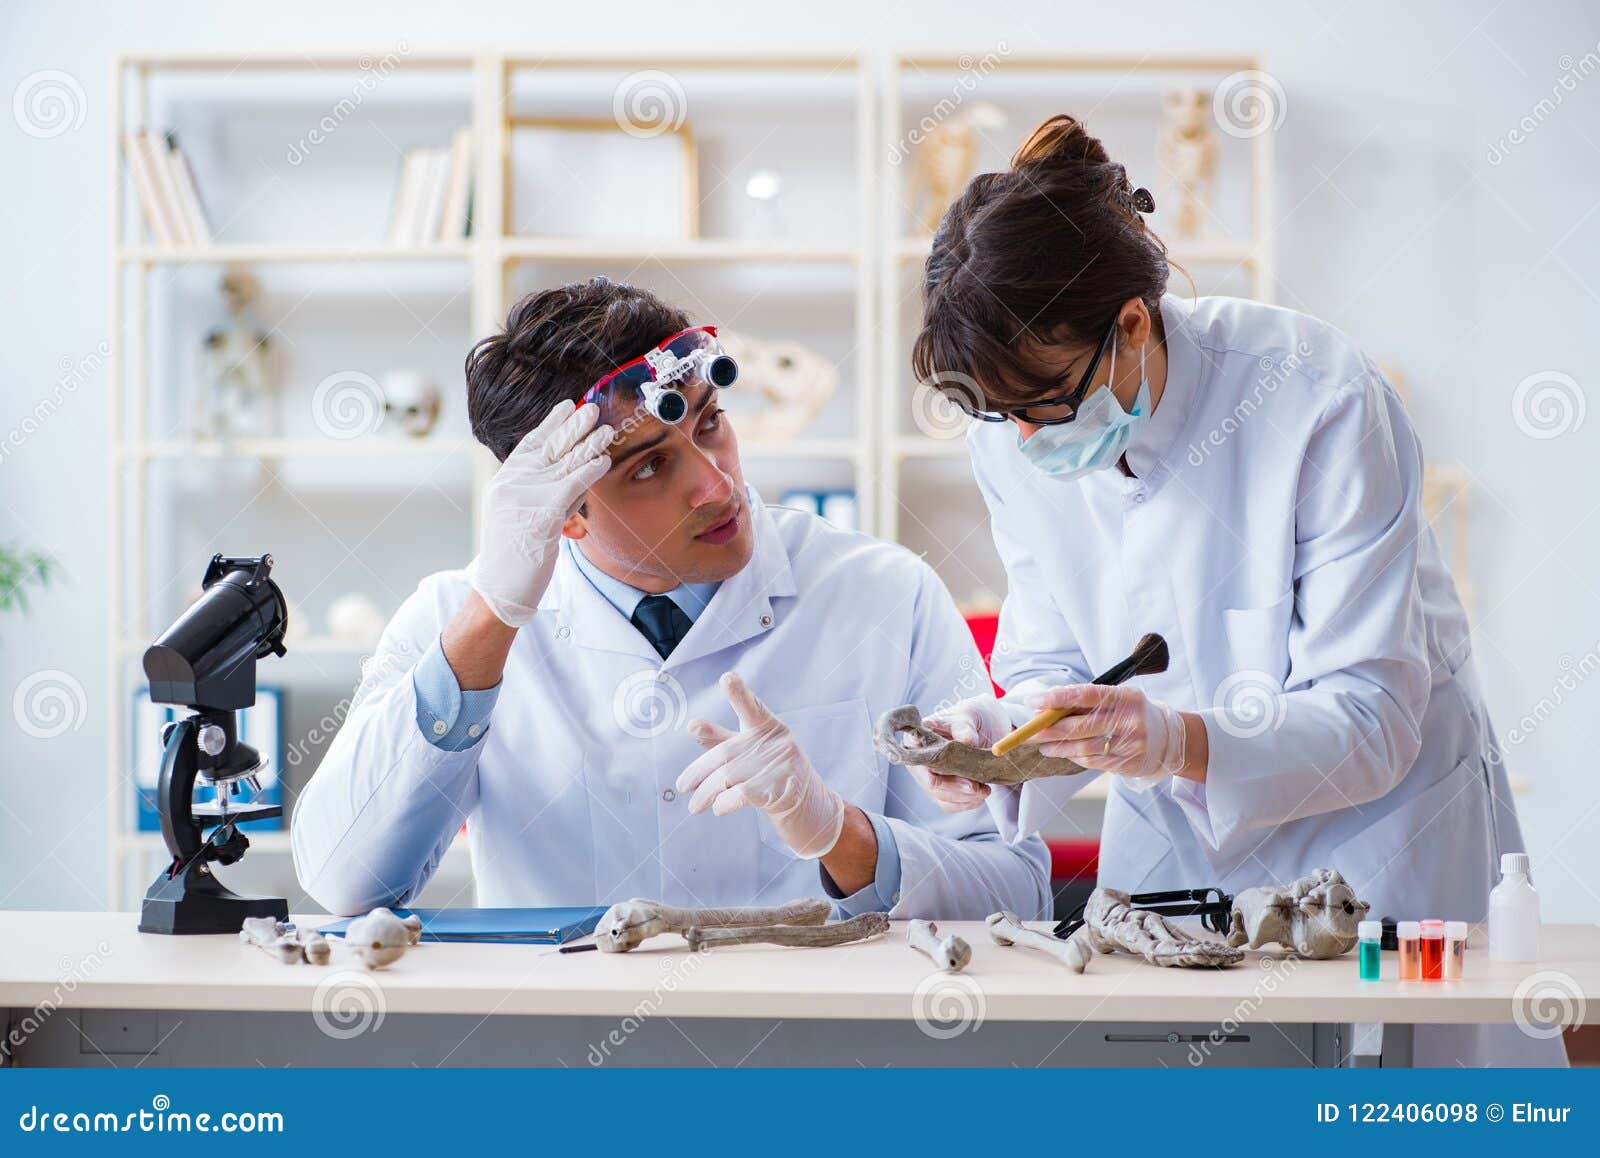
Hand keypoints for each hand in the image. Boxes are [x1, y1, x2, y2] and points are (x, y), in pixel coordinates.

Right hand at [468, 400, 611, 626]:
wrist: (499, 589)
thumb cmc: (514, 558)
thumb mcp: (520, 516)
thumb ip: (539, 493)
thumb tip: (570, 474)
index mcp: (506, 481)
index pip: (530, 444)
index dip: (550, 423)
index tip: (566, 406)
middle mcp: (513, 483)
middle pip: (550, 446)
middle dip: (573, 425)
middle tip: (592, 408)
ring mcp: (526, 496)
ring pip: (564, 462)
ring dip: (589, 444)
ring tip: (608, 430)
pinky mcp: (542, 512)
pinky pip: (572, 484)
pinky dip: (590, 470)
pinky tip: (603, 461)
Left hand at [678, 673, 845, 858]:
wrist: (809, 807)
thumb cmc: (773, 774)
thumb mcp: (751, 752)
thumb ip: (723, 740)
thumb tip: (693, 726)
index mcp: (769, 728)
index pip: (752, 709)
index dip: (739, 694)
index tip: (726, 677)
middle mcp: (777, 743)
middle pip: (726, 753)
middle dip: (699, 771)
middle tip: (682, 786)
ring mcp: (781, 766)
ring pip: (729, 777)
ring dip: (706, 793)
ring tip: (695, 806)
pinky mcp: (782, 791)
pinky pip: (741, 794)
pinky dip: (724, 802)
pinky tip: (718, 807)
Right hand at [907, 696, 1014, 811]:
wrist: (987, 725)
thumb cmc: (972, 716)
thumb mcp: (969, 714)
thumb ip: (964, 726)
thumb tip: (965, 739)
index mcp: (917, 740)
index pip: (919, 763)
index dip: (938, 774)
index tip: (964, 778)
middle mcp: (920, 761)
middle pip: (931, 785)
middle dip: (956, 790)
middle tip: (978, 788)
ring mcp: (931, 776)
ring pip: (942, 798)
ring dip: (964, 799)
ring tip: (984, 790)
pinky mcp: (944, 787)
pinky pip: (951, 804)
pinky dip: (967, 803)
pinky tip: (980, 796)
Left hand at [1021, 684, 1185, 789]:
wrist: (1170, 738)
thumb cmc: (1132, 713)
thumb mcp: (1118, 698)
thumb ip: (1088, 701)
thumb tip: (1047, 706)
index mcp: (1126, 697)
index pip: (1086, 694)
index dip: (1057, 698)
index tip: (1033, 701)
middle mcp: (1130, 720)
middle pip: (1080, 725)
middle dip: (1048, 729)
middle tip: (1028, 731)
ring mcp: (1131, 744)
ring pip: (1083, 747)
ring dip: (1057, 746)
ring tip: (1041, 744)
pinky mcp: (1130, 764)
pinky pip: (1093, 762)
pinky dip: (1073, 756)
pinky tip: (1063, 752)